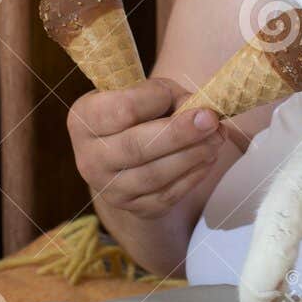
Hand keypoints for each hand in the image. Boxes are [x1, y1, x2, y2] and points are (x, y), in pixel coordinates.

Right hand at [67, 79, 224, 218]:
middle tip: (210, 119)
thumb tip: (200, 109)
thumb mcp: (145, 93)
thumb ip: (169, 95)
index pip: (121, 110)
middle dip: (179, 133)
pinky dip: (193, 176)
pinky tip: (208, 158)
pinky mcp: (133, 208)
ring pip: (154, 175)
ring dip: (192, 155)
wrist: (127, 155)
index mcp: (84, 119)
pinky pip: (166, 196)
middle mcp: (89, 158)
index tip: (179, 95)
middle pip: (136, 147)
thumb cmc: (139, 113)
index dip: (155, 100)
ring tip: (217, 137)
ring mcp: (109, 188)